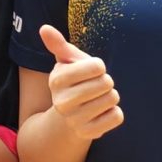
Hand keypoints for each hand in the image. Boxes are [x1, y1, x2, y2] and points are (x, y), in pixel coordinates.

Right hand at [40, 24, 123, 140]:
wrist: (68, 117)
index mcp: (57, 80)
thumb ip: (58, 45)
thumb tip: (44, 28)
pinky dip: (114, 113)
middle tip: (94, 87)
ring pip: (113, 99)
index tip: (90, 71)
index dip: (98, 67)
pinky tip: (101, 113)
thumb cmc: (73, 82)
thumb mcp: (66, 62)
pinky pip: (117, 116)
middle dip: (105, 82)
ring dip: (110, 97)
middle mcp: (62, 102)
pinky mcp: (89, 133)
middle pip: (106, 83)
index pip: (97, 66)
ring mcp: (75, 120)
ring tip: (97, 99)